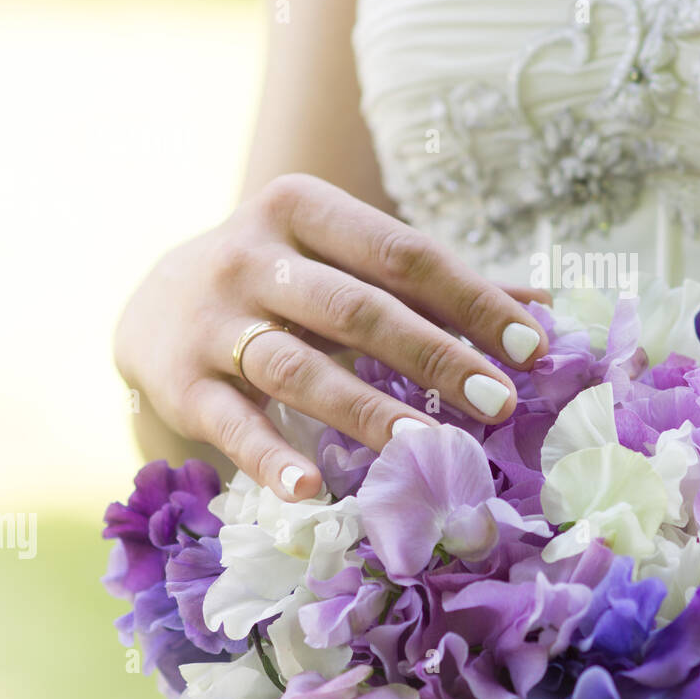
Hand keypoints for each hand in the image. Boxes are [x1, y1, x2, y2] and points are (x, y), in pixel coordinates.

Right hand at [115, 173, 547, 500]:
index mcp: (304, 209)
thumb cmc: (285, 278)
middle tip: (500, 402)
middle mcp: (251, 255)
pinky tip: (311, 489)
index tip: (532, 346)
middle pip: (356, 308)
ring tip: (430, 449)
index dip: (471, 299)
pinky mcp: (180, 382)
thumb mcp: (344, 260)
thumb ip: (434, 283)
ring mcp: (211, 320)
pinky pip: (230, 422)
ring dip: (367, 411)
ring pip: (297, 367)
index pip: (402, 252)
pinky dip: (269, 456)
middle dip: (435, 356)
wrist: (155, 300)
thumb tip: (544, 307)